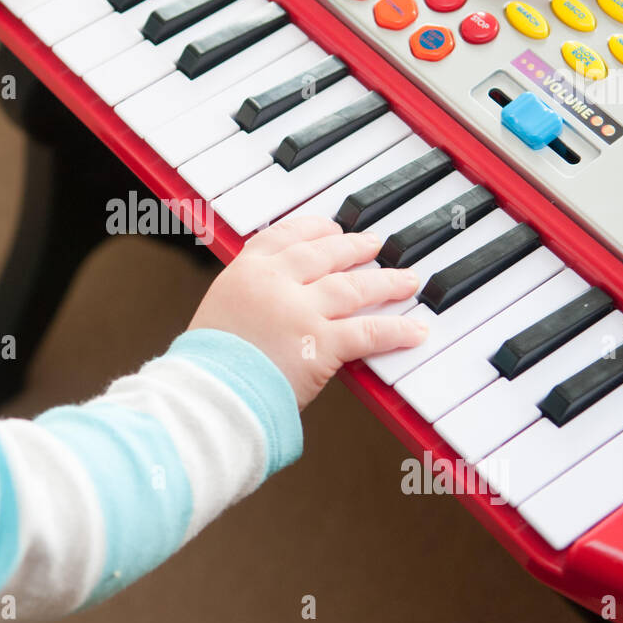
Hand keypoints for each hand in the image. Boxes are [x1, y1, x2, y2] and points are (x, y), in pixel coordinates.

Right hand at [188, 216, 428, 408]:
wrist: (208, 395)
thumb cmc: (206, 367)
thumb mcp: (218, 317)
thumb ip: (246, 304)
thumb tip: (264, 310)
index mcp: (245, 272)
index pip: (284, 236)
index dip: (312, 229)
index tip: (329, 228)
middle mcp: (275, 282)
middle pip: (325, 254)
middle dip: (354, 248)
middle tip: (374, 245)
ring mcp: (301, 310)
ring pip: (353, 287)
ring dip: (386, 283)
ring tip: (407, 281)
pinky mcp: (322, 343)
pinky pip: (369, 332)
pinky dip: (397, 331)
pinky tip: (415, 331)